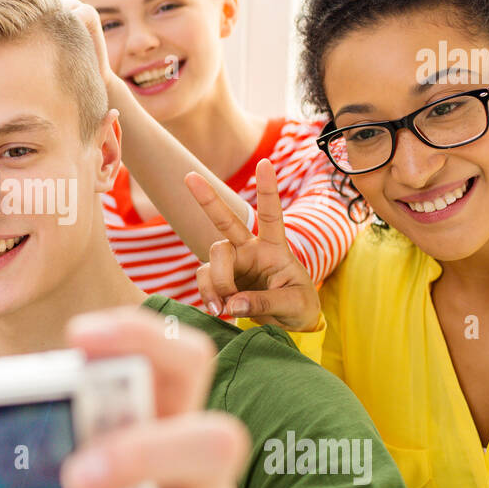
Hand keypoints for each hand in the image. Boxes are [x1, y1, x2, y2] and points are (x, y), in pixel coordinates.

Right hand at [188, 158, 320, 330]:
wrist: (290, 324)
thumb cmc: (299, 305)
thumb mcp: (294, 304)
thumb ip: (265, 302)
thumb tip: (233, 303)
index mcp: (275, 248)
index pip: (271, 215)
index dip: (267, 189)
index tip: (265, 163)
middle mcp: (250, 250)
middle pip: (225, 222)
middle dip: (208, 199)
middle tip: (189, 176)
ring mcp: (233, 264)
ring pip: (212, 259)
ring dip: (216, 283)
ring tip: (224, 307)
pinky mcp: (220, 280)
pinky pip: (204, 280)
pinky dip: (208, 296)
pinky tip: (219, 310)